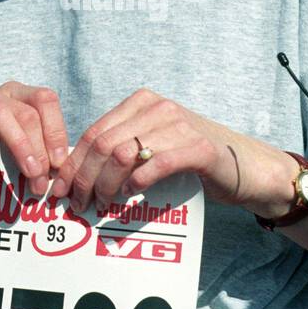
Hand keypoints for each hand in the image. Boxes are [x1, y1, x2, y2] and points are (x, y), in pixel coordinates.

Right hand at [0, 82, 69, 197]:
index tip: (59, 163)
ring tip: (27, 170)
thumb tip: (61, 179)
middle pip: (26, 111)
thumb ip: (36, 159)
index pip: (44, 100)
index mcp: (20, 98)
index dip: (55, 130)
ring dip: (18, 143)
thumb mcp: (15, 155)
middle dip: (38, 148)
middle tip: (40, 181)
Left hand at [47, 88, 296, 214]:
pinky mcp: (199, 148)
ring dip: (106, 184)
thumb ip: (121, 151)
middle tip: (79, 205)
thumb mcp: (152, 147)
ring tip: (102, 205)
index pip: (94, 132)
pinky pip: (157, 163)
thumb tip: (76, 178)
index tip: (61, 191)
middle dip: (84, 178)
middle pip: (104, 144)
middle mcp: (158, 108)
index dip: (73, 165)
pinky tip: (132, 193)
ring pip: (124, 153)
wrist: (245, 167)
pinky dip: (138, 181)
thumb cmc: (191, 161)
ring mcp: (180, 125)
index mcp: (142, 103)